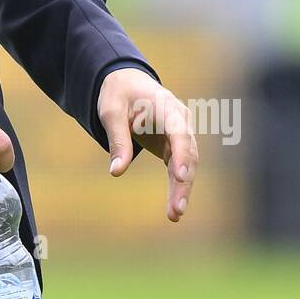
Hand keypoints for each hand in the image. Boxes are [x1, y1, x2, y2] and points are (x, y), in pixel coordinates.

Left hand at [98, 68, 197, 222]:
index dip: (182, 154)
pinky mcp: (174, 146)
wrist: (126, 83)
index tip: (180, 176)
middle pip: (188, 154)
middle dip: (183, 182)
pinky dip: (177, 187)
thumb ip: (117, 139)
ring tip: (174, 215)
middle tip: (177, 209)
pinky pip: (179, 168)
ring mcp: (181, 134)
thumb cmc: (118, 94)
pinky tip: (174, 208)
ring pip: (187, 165)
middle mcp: (181, 120)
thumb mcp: (111, 112)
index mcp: (166, 106)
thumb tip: (116, 172)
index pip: (179, 132)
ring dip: (182, 190)